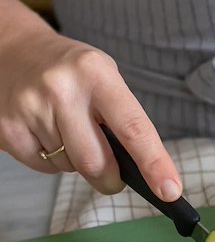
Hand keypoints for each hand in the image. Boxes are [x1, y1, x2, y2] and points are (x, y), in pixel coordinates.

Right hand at [0, 10, 181, 200]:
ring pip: (69, 166)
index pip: (134, 128)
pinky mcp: (6, 128)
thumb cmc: (73, 73)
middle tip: (112, 176)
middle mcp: (62, 89)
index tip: (170, 190)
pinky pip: (42, 166)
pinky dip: (51, 160)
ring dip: (76, 163)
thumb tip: (146, 171)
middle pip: (97, 162)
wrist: (14, 51)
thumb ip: (125, 120)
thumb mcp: (105, 79)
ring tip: (68, 131)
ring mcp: (30, 108)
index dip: (154, 164)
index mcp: (97, 74)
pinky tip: (46, 133)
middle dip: (110, 179)